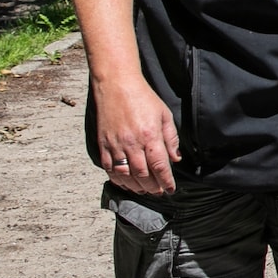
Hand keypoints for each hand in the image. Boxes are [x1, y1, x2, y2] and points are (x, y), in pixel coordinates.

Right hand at [92, 72, 180, 194]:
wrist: (117, 85)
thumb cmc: (143, 98)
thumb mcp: (164, 115)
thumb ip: (171, 139)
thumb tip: (175, 159)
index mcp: (150, 136)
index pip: (160, 166)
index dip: (166, 181)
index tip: (170, 190)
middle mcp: (132, 143)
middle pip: (143, 175)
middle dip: (152, 187)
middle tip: (158, 192)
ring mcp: (115, 145)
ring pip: (125, 175)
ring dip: (135, 187)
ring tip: (144, 191)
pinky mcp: (103, 144)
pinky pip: (109, 168)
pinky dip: (117, 179)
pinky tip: (125, 183)